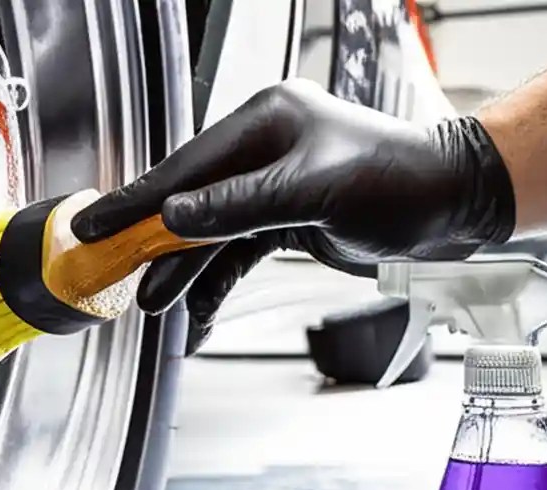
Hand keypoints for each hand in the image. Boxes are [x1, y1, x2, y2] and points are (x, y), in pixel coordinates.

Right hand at [70, 78, 515, 353]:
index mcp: (264, 121)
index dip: (135, 201)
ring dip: (186, 271)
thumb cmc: (400, 181)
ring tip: (160, 307)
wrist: (453, 205)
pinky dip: (220, 280)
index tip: (93, 225)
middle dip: (157, 247)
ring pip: (210, 232)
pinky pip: (238, 250)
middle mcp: (262, 148)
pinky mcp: (286, 215)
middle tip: (119, 279)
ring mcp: (272, 183)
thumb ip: (239, 205)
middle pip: (189, 202)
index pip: (183, 167)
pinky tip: (202, 310)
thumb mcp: (314, 191)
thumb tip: (176, 215)